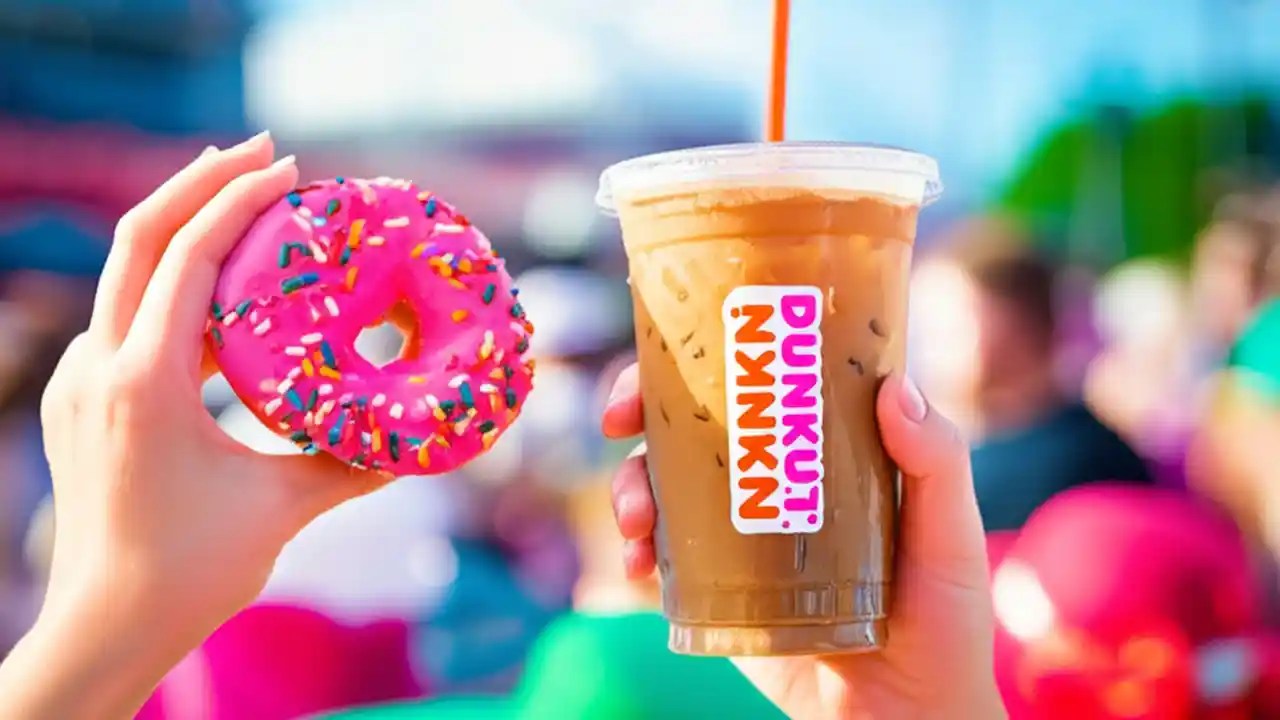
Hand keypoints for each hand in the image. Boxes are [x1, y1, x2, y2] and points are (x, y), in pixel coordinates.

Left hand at [0, 133, 388, 718]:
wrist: (106, 627)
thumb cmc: (192, 572)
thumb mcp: (285, 507)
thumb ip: (357, 460)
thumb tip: (428, 434)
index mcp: (144, 383)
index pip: (186, 258)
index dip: (239, 203)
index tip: (292, 170)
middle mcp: (98, 368)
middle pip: (139, 238)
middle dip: (200, 182)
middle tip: (264, 150)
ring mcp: (80, 382)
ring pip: (127, 273)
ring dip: (185, 227)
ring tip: (246, 202)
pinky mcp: (83, 399)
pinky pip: (127, 316)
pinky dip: (173, 284)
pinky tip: (220, 287)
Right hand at [603, 365, 1004, 719]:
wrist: (906, 719)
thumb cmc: (946, 622)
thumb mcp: (950, 534)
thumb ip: (936, 463)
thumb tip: (893, 386)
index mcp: (829, 447)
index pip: (764, 378)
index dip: (709, 353)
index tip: (671, 353)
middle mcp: (779, 479)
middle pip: (697, 422)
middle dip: (643, 411)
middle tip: (618, 421)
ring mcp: (744, 532)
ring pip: (667, 484)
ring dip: (631, 486)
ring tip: (634, 520)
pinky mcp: (720, 588)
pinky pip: (663, 556)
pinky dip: (635, 552)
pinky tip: (634, 567)